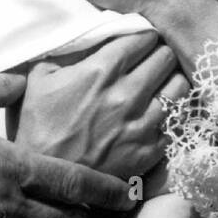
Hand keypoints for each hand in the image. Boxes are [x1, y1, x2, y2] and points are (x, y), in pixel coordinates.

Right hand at [13, 32, 188, 178]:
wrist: (45, 181)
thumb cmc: (37, 127)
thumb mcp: (39, 78)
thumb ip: (65, 53)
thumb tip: (86, 38)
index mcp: (101, 71)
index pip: (143, 37)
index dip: (143, 36)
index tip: (139, 42)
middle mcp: (127, 94)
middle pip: (166, 58)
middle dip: (159, 55)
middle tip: (151, 61)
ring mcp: (142, 124)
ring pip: (180, 88)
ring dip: (171, 82)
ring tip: (161, 85)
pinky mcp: (150, 151)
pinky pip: (177, 122)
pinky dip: (172, 114)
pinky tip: (160, 114)